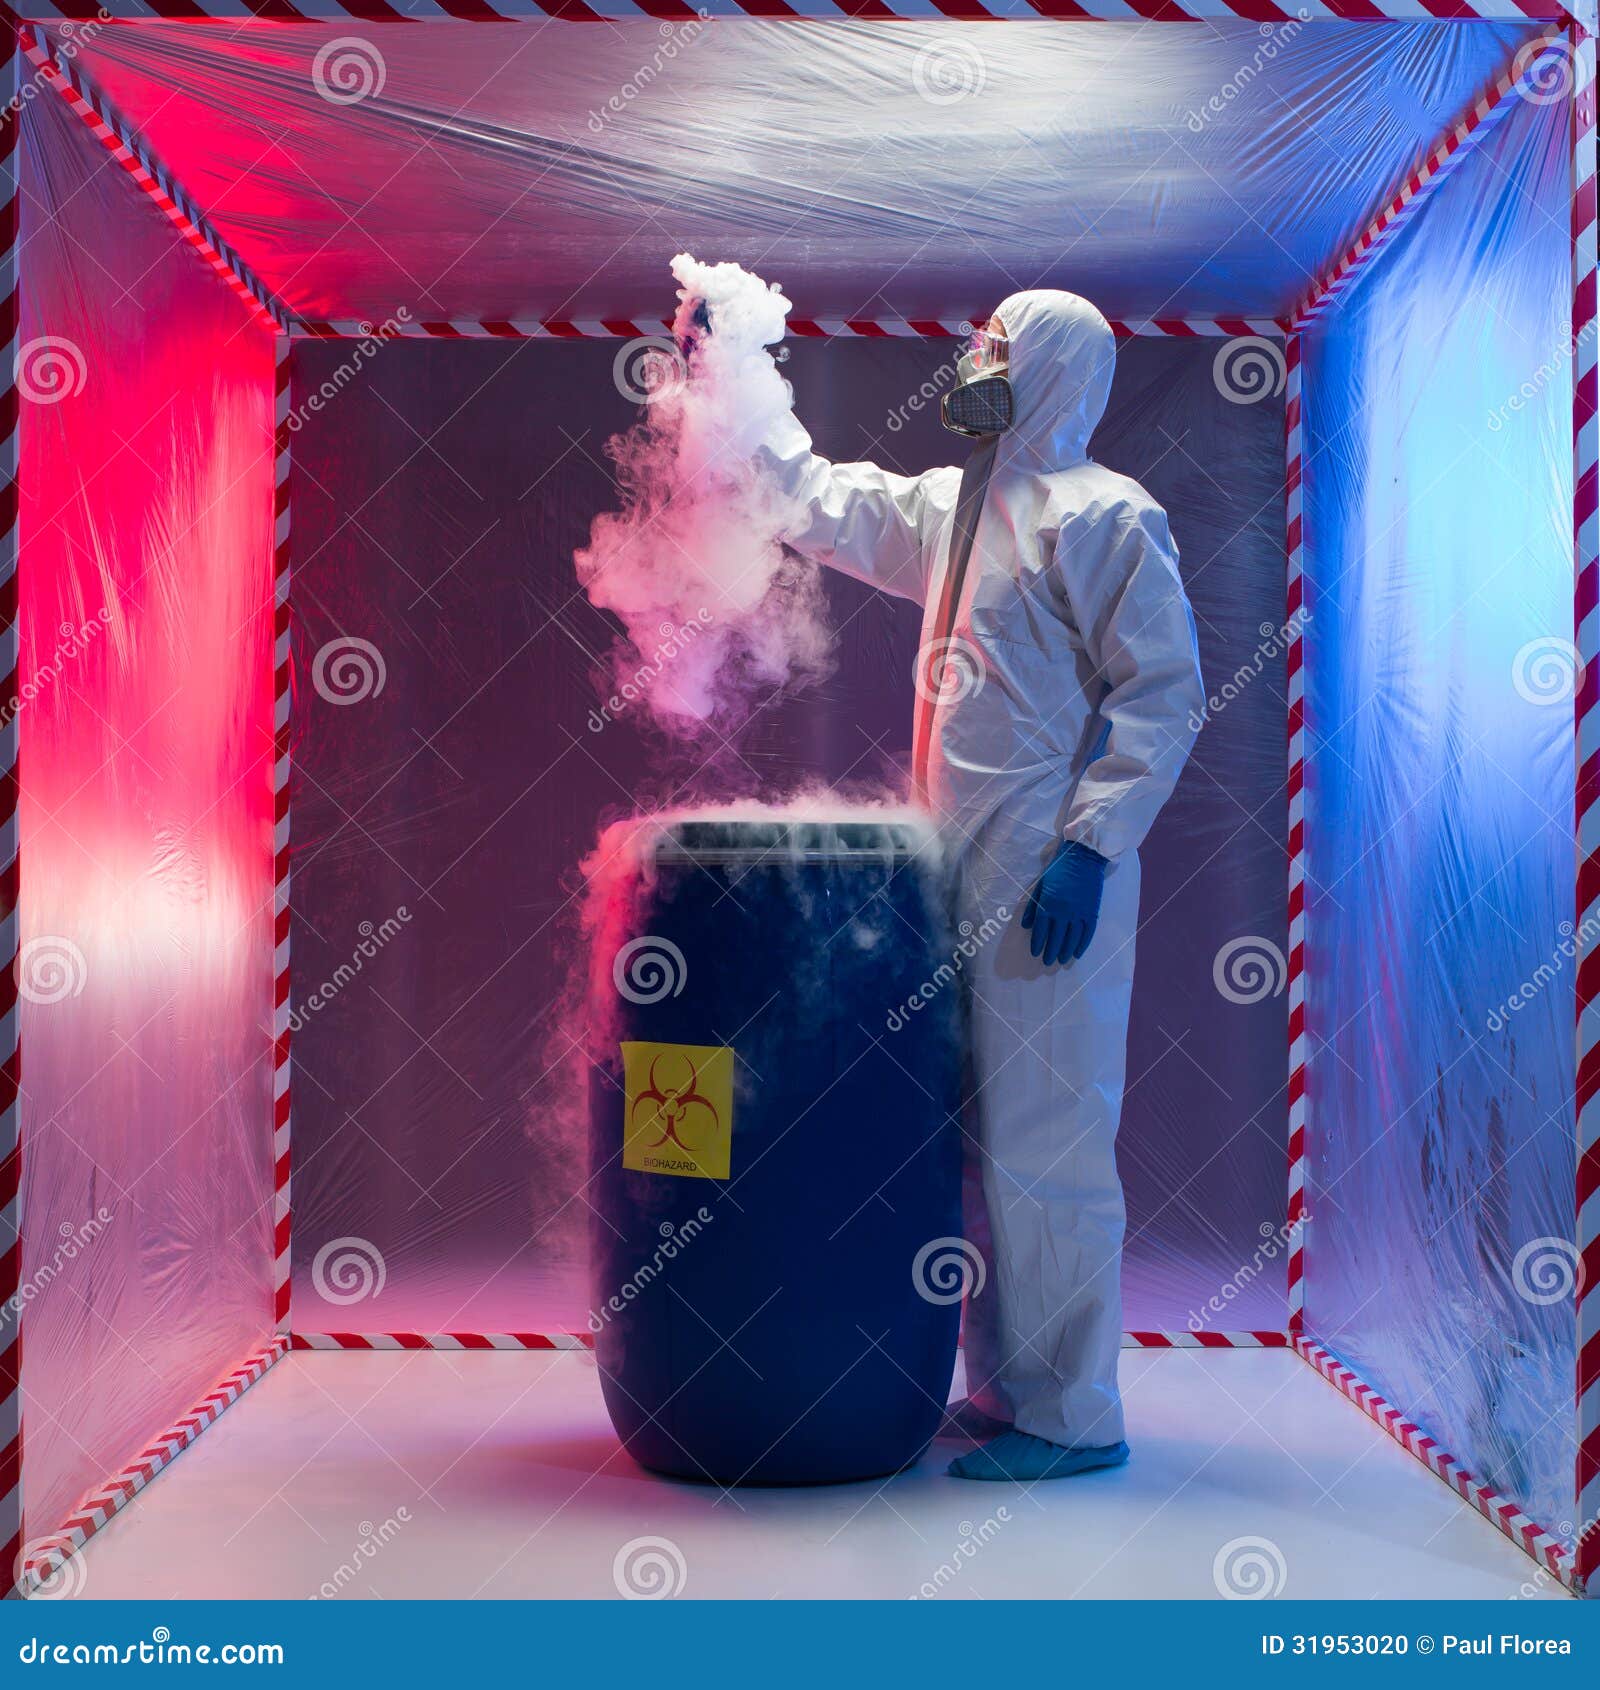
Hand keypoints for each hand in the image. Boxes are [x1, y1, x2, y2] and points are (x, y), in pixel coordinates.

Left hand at [1020, 841, 1106, 966]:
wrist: (1084, 857)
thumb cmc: (1059, 868)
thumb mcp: (1040, 884)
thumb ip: (1033, 906)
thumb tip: (1025, 925)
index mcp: (1049, 904)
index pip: (1041, 930)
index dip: (1038, 943)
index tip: (1036, 953)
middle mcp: (1064, 912)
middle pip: (1056, 938)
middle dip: (1051, 952)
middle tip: (1047, 963)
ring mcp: (1080, 913)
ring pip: (1072, 939)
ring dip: (1066, 952)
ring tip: (1061, 961)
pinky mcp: (1092, 912)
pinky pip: (1087, 933)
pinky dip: (1082, 945)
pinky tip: (1077, 953)